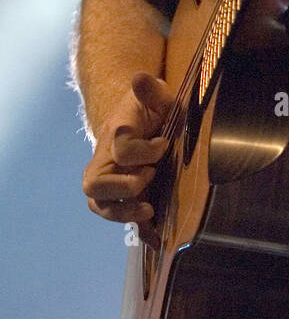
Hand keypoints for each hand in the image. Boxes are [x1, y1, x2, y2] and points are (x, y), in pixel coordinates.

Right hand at [82, 72, 173, 246]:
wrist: (140, 121)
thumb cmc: (149, 109)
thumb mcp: (155, 95)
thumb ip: (151, 89)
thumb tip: (140, 78)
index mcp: (116, 135)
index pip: (121, 148)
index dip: (143, 151)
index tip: (164, 144)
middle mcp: (105, 161)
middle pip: (94, 184)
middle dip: (123, 186)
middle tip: (149, 178)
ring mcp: (110, 181)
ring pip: (100, 205)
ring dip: (123, 212)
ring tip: (149, 211)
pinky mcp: (123, 196)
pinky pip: (121, 217)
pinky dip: (138, 232)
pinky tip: (155, 240)